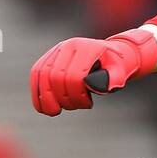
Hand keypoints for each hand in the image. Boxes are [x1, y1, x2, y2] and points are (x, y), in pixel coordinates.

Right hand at [30, 30, 156, 115]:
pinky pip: (36, 74)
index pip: (74, 76)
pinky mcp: (48, 57)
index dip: (78, 95)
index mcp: (87, 48)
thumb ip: (112, 80)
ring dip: (47, 99)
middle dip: (64, 98)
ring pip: (42, 76)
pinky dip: (37, 93)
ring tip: (56, 112)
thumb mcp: (120, 74)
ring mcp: (56, 50)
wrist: (110, 55)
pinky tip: (43, 108)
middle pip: (56, 77)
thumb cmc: (115, 67)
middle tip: (76, 106)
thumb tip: (94, 86)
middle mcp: (68, 45)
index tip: (88, 103)